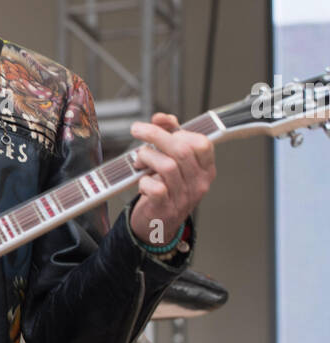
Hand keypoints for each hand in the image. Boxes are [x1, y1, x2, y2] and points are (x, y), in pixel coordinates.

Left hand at [128, 112, 215, 246]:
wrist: (159, 224)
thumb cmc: (166, 188)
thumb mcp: (174, 162)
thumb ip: (171, 137)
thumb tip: (161, 118)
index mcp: (205, 169)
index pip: (202, 143)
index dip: (179, 129)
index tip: (159, 124)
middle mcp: (198, 183)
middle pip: (182, 150)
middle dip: (155, 135)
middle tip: (137, 129)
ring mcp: (184, 197)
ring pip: (167, 166)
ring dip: (147, 156)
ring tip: (139, 159)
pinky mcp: (166, 208)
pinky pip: (156, 188)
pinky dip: (144, 180)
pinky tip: (142, 180)